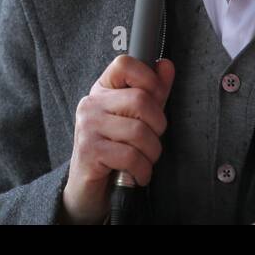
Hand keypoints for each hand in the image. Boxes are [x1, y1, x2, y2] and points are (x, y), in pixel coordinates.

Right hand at [60, 55, 175, 223]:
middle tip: (152, 142)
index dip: (148, 78)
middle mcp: (91, 104)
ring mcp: (87, 127)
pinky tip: (138, 175)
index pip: (124, 64)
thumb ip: (153, 92)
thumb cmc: (115, 151)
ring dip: (151, 153)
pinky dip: (142, 170)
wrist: (88, 191)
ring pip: (139, 131)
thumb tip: (166, 65)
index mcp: (102, 90)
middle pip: (140, 100)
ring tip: (145, 161)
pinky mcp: (89, 151)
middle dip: (157, 127)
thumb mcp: (137, 118)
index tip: (156, 99)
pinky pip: (130, 156)